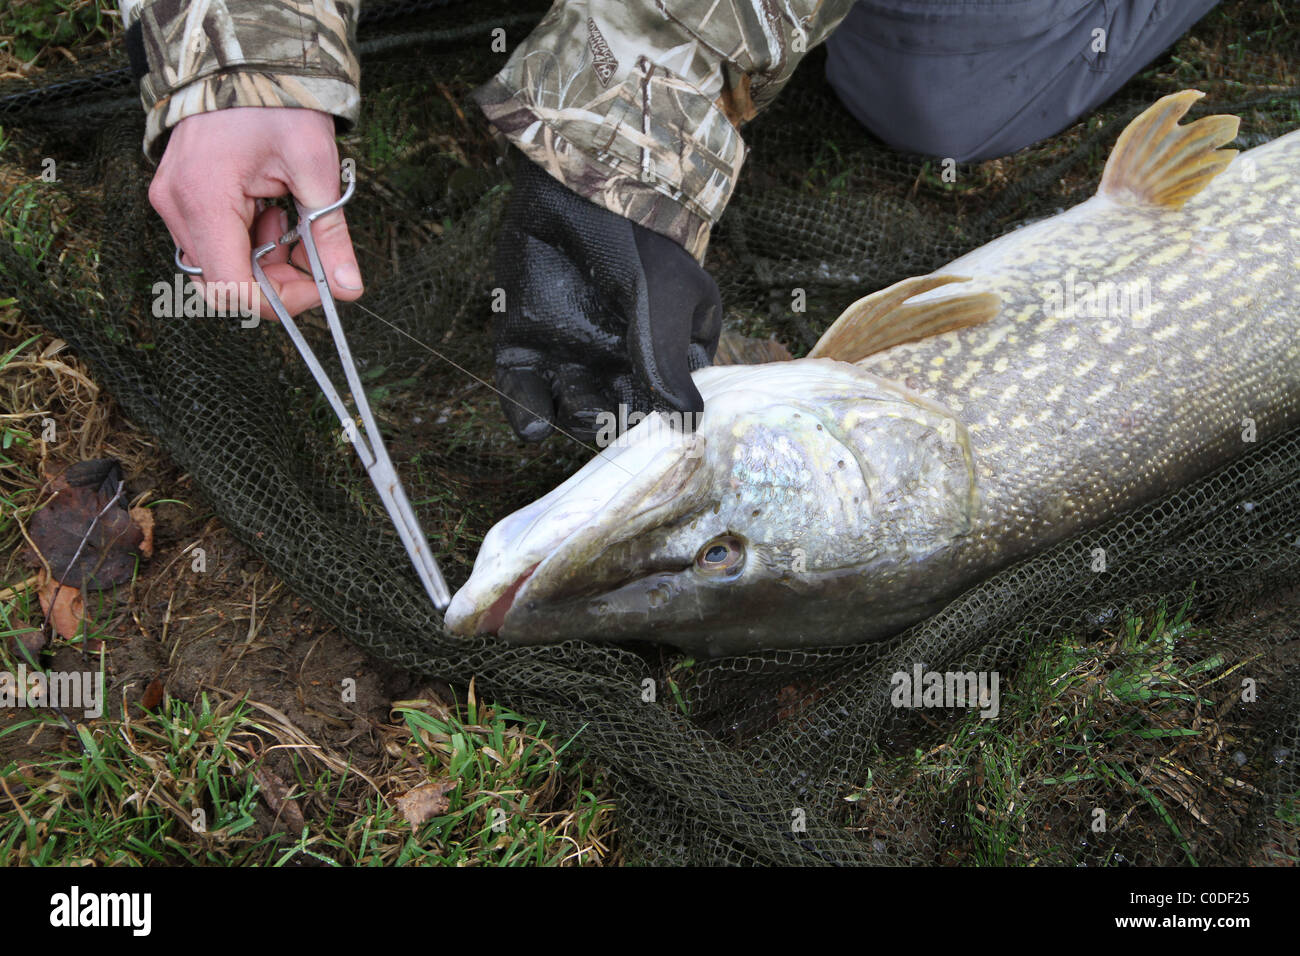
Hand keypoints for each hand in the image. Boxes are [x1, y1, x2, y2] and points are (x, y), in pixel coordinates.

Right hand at [148, 107, 361, 320]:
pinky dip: (248, 242)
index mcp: (205, 200)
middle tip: (312, 257)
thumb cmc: (274, 104)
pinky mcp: (179, 199)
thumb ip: (330, 235)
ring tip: (288, 220)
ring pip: (220, 267)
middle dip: (275, 282)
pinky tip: (270, 212)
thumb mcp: (315, 169)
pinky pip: (213, 244)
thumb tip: (349, 287)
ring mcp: (172, 204)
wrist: (241, 59)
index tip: (319, 288)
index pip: (233, 290)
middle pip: (224, 284)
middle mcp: (177, 208)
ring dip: (263, 261)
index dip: (281, 302)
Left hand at [493, 152, 721, 442]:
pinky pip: (524, 393)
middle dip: (614, 424)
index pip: (668, 401)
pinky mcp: (524, 346)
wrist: (574, 186)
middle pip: (617, 414)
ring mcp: (570, 353)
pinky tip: (532, 428)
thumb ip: (666, 361)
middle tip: (612, 414)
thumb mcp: (662, 300)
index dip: (662, 422)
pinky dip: (526, 415)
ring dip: (576, 420)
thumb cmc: (635, 239)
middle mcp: (618, 359)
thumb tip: (688, 424)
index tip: (657, 430)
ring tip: (582, 406)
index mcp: (664, 349)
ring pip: (573, 410)